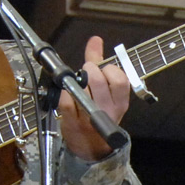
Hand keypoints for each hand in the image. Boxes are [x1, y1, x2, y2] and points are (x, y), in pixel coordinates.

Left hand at [58, 37, 130, 162]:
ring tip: (78, 82)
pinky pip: (67, 102)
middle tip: (87, 70)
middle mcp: (108, 110)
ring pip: (83, 91)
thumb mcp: (104, 89)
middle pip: (99, 82)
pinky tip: (66, 92)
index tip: (104, 69)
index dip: (110, 70)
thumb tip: (95, 39)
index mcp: (120, 102)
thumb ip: (99, 62)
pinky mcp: (73, 122)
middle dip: (90, 70)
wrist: (91, 145)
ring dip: (78, 82)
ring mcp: (90, 117)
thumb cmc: (99, 111)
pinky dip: (64, 93)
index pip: (120, 80)